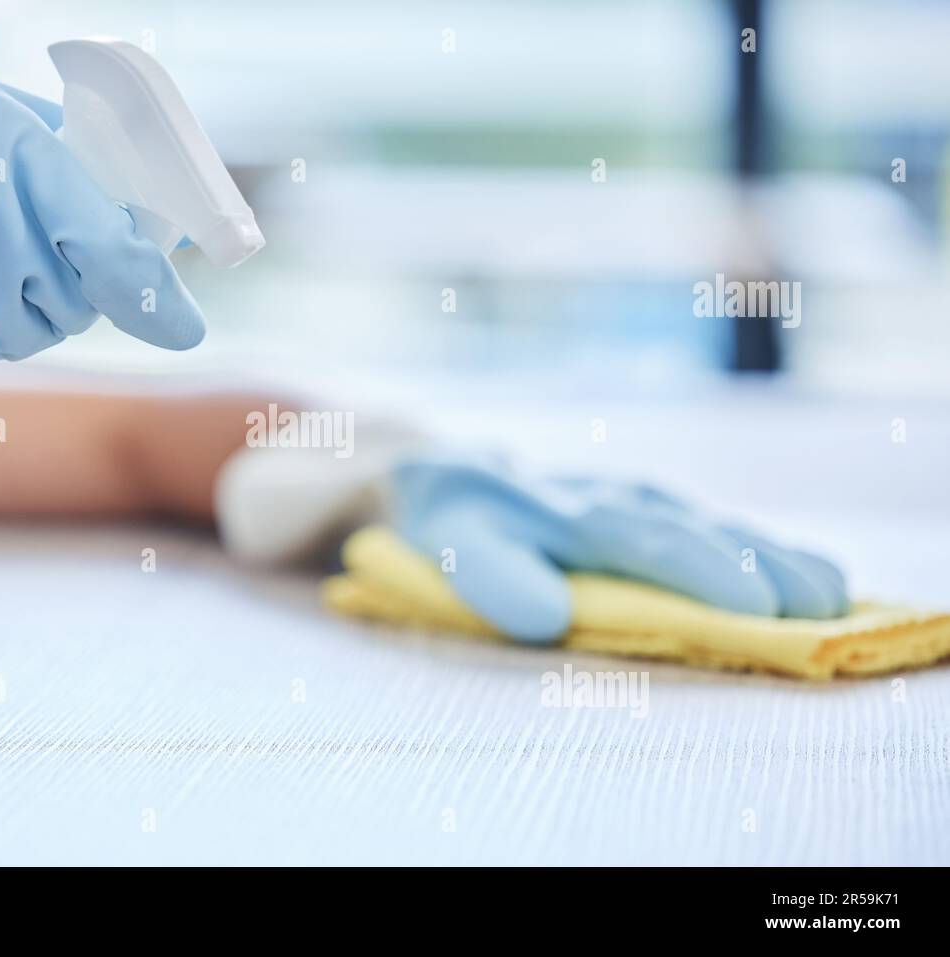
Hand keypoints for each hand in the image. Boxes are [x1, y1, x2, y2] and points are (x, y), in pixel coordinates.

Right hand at [0, 63, 204, 367]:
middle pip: (74, 306)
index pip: (116, 254)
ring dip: (15, 310)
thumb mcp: (1, 117)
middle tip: (23, 245)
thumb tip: (143, 226)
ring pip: (27, 335)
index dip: (156, 300)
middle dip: (65, 288)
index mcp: (28, 161)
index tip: (184, 330)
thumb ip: (75, 169)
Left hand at [394, 457, 848, 642]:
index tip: (756, 607)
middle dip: (759, 568)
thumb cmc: (460, 525)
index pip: (649, 542)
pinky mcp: (655, 509)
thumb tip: (550, 617)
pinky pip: (716, 528)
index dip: (704, 573)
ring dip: (775, 557)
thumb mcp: (461, 548)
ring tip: (832, 593)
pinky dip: (765, 549)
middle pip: (699, 534)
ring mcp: (644, 501)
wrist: (454, 474)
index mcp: (576, 512)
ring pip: (717, 528)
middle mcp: (621, 500)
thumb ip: (496, 579)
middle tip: (818, 608)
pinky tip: (811, 572)